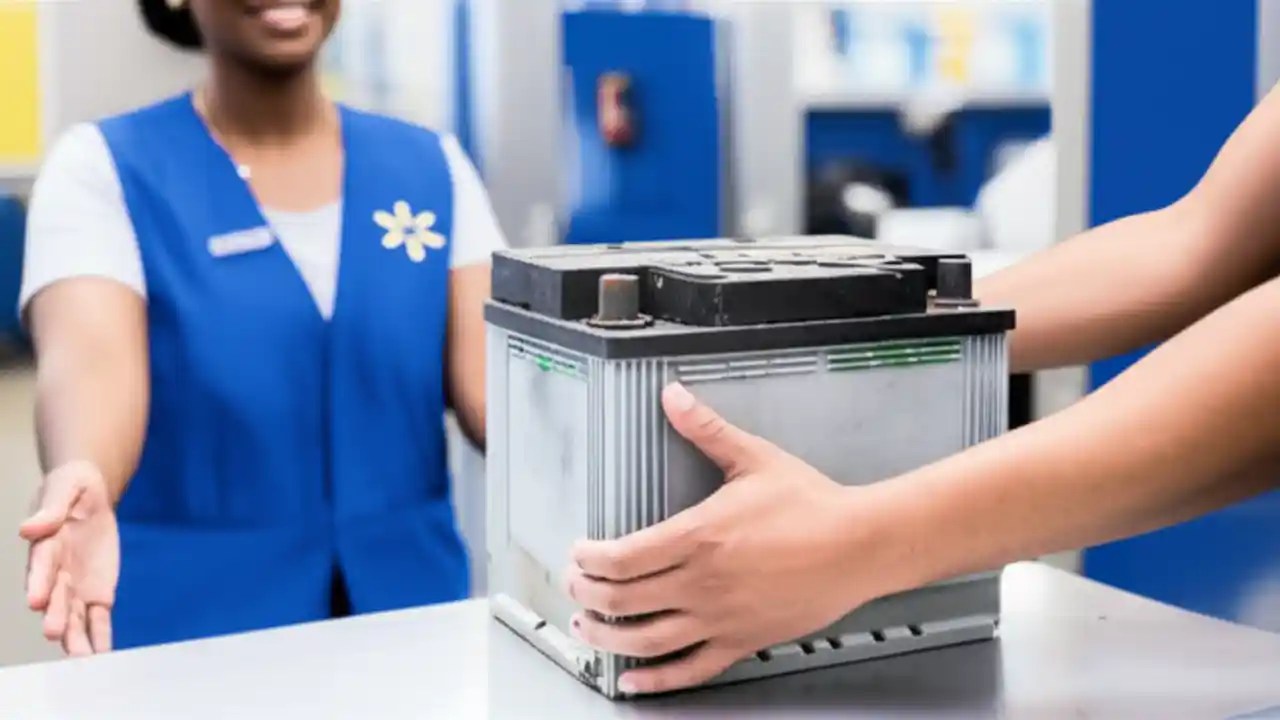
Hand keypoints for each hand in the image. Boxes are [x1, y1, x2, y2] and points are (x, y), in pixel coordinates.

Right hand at [19, 461, 119, 656]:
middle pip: (56, 597)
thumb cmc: (69, 490)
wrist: (88, 496)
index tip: (36, 600)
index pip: (41, 567)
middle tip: (55, 633)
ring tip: (81, 658)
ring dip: (77, 637)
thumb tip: (29, 528)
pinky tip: (104, 656)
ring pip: (75, 616)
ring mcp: (75, 588)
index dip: (38, 583)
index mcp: (45, 549)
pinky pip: (99, 619)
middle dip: (56, 614)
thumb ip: (50, 511)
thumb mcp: (62, 490)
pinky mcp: (97, 594)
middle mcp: (56, 575)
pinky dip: (101, 637)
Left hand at [564, 384, 885, 694]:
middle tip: (573, 586)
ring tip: (586, 628)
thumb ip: (706, 429)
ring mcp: (721, 618)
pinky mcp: (742, 641)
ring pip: (646, 639)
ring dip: (607, 637)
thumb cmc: (811, 503)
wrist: (860, 544)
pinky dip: (656, 680)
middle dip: (587, 593)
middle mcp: (702, 583)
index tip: (579, 552)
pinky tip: (633, 681)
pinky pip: (690, 669)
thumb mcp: (753, 457)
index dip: (589, 558)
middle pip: (623, 599)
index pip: (622, 557)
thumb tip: (673, 395)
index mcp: (699, 537)